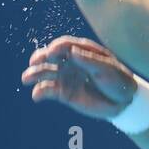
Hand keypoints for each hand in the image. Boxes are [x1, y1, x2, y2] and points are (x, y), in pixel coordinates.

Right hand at [22, 36, 136, 119]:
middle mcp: (70, 62)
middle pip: (49, 56)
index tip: (52, 53)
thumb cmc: (118, 80)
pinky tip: (37, 95)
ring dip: (33, 74)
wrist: (123, 102)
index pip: (65, 45)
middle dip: (40, 57)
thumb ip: (90, 60)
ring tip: (26, 78)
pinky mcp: (63, 92)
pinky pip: (47, 90)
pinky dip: (40, 92)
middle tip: (35, 62)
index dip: (56, 47)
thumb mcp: (107, 69)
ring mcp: (65, 76)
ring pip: (44, 72)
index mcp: (82, 51)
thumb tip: (72, 51)